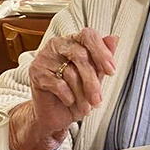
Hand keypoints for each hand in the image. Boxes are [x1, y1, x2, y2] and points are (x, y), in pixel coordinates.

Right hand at [10, 28, 117, 149]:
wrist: (54, 113)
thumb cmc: (75, 93)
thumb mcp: (94, 78)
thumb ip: (102, 59)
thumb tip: (114, 39)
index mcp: (74, 41)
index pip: (89, 35)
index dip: (101, 52)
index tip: (111, 71)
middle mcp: (58, 45)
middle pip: (81, 56)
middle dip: (92, 81)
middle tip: (97, 100)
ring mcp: (45, 57)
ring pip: (70, 73)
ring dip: (82, 94)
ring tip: (86, 107)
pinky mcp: (36, 71)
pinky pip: (58, 84)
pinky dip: (68, 96)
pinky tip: (69, 101)